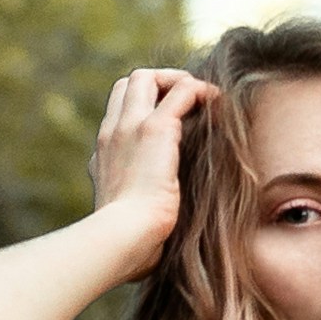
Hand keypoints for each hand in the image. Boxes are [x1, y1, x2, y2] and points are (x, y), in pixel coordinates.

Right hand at [89, 67, 214, 263]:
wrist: (121, 238)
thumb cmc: (128, 242)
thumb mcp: (126, 219)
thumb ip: (137, 210)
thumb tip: (156, 227)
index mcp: (103, 153)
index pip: (118, 110)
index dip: (144, 105)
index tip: (171, 120)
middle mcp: (112, 133)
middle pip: (128, 84)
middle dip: (159, 85)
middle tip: (187, 105)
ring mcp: (130, 127)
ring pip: (147, 77)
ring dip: (177, 82)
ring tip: (202, 101)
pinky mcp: (154, 129)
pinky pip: (182, 91)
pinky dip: (201, 91)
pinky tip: (217, 105)